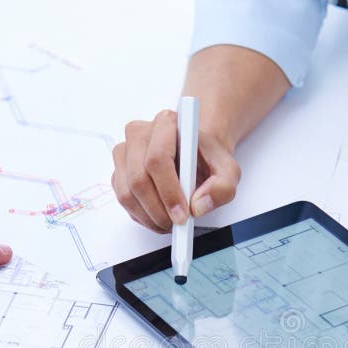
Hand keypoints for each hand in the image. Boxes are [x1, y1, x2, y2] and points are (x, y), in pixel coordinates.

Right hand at [112, 109, 240, 232]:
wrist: (196, 157)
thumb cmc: (208, 160)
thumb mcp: (228, 172)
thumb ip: (222, 188)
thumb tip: (198, 206)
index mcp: (167, 123)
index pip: (158, 159)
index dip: (168, 191)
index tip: (183, 214)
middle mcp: (140, 133)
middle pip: (139, 179)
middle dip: (158, 210)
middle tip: (177, 225)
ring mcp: (125, 153)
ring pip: (127, 193)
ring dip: (149, 217)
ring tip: (170, 223)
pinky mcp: (119, 172)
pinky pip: (123, 200)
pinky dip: (141, 216)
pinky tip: (159, 217)